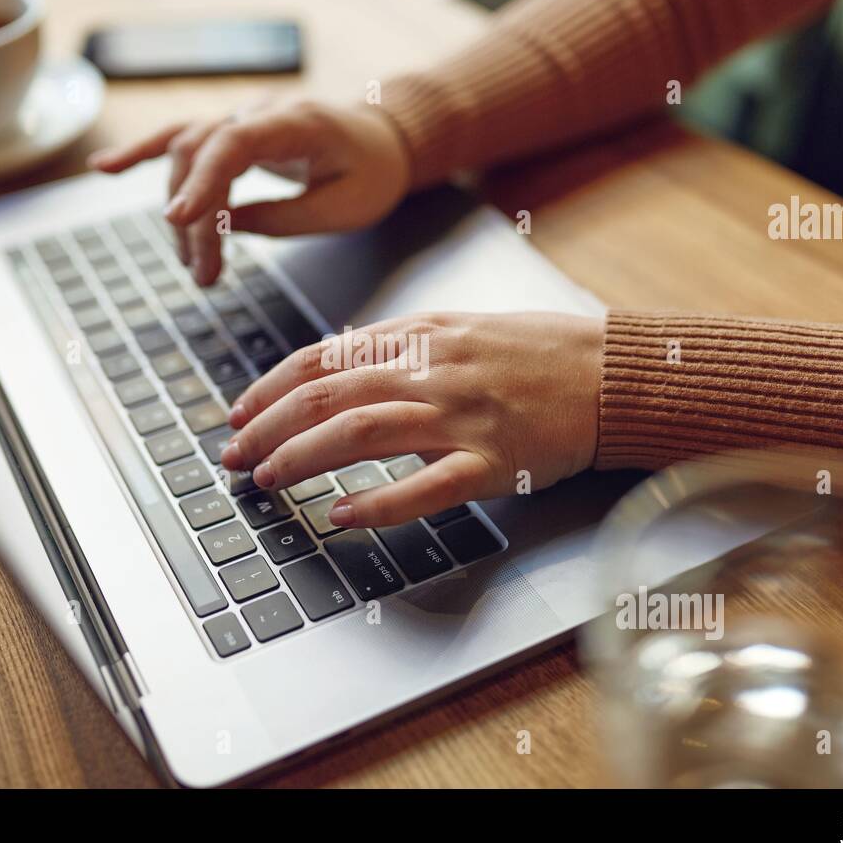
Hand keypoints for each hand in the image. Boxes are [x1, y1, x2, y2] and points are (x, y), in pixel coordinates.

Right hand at [88, 100, 411, 284]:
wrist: (384, 141)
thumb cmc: (373, 174)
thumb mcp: (345, 207)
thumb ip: (285, 216)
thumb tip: (225, 228)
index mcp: (296, 123)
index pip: (234, 144)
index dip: (202, 181)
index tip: (179, 221)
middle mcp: (259, 112)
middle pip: (201, 155)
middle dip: (196, 220)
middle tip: (205, 276)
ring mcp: (241, 118)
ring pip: (186, 154)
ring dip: (181, 213)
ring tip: (195, 266)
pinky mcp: (231, 133)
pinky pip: (181, 139)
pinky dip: (142, 153)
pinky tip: (104, 170)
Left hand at [220, 311, 605, 528]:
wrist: (609, 373)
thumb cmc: (535, 353)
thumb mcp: (457, 327)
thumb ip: (396, 342)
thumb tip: (330, 359)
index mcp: (418, 337)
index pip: (321, 358)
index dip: (269, 387)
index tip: (238, 413)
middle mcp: (431, 371)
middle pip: (327, 395)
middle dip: (267, 427)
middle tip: (233, 456)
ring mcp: (461, 417)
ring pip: (361, 431)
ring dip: (303, 458)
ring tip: (266, 480)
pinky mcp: (491, 461)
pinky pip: (426, 486)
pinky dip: (379, 502)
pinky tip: (342, 515)